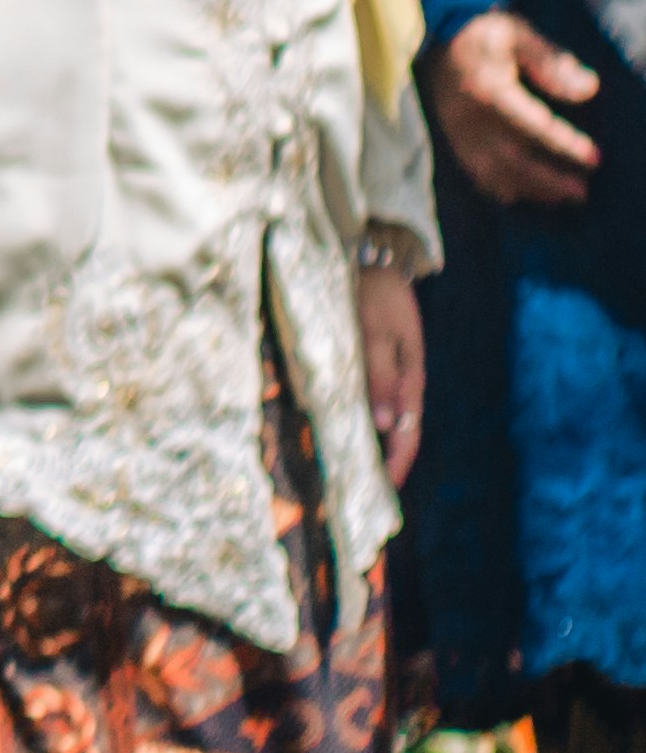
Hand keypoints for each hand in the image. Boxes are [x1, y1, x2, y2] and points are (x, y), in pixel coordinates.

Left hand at [358, 262, 425, 488]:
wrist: (376, 261)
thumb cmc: (373, 295)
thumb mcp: (374, 333)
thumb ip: (380, 376)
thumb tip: (386, 423)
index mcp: (409, 381)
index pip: (406, 433)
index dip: (396, 464)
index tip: (383, 491)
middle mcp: (401, 383)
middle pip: (396, 432)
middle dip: (384, 462)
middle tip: (364, 491)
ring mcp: (388, 374)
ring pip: (381, 418)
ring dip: (370, 442)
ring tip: (351, 469)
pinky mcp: (372, 363)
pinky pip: (369, 399)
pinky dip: (360, 417)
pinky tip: (344, 428)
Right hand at [429, 10, 602, 207]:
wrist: (434, 35)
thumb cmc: (484, 33)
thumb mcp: (519, 34)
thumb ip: (551, 61)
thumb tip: (588, 89)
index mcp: (489, 89)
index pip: (534, 126)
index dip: (565, 145)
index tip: (594, 158)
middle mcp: (469, 116)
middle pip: (514, 158)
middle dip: (551, 179)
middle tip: (582, 191)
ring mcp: (457, 130)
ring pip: (494, 171)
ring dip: (530, 189)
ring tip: (560, 197)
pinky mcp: (451, 136)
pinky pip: (473, 170)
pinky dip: (497, 188)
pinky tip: (519, 195)